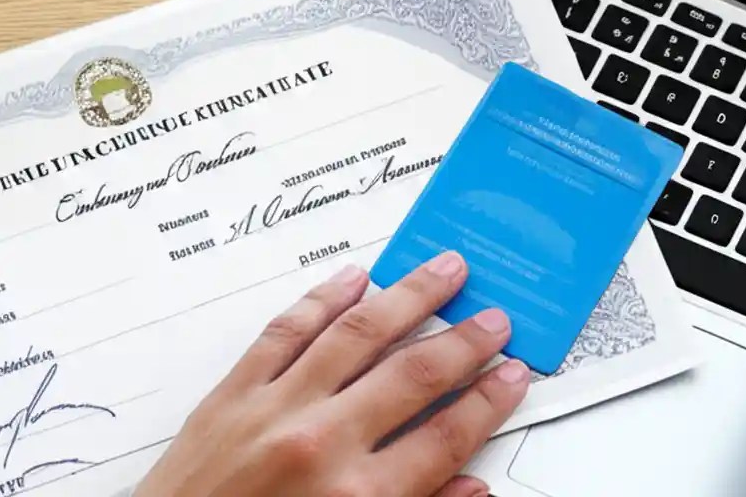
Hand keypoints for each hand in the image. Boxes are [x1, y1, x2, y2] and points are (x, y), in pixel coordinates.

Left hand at [134, 251, 528, 496]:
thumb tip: (472, 487)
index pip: (447, 435)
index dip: (489, 400)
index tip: (513, 373)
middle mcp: (323, 446)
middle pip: (415, 375)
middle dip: (464, 341)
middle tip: (495, 316)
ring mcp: (275, 411)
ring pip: (357, 334)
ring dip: (408, 297)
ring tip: (444, 270)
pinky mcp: (232, 394)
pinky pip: (285, 331)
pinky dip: (322, 299)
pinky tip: (354, 278)